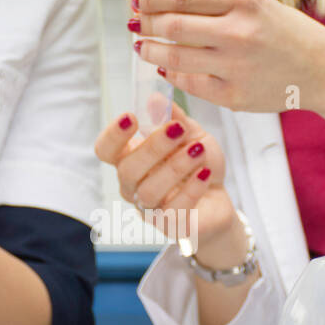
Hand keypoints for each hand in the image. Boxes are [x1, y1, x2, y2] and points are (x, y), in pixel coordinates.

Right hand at [95, 104, 246, 268]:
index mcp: (129, 159)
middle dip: (153, 147)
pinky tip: (206, 173)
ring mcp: (149, 209)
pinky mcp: (170, 226)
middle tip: (179, 129)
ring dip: (175, 167)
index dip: (113, 135)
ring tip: (198, 151)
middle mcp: (132, 186)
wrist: (219, 198)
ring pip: (149, 191)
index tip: (132, 117)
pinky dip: (191, 189)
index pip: (105, 150)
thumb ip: (175, 118)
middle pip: (127, 170)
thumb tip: (155, 98)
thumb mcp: (192, 134)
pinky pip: (174, 210)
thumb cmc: (198, 163)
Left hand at [131, 0, 324, 114]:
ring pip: (174, 58)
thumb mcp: (250, 2)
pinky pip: (189, 83)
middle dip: (146, 24)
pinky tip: (166, 64)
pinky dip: (172, 72)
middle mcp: (239, 33)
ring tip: (143, 46)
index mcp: (243, 0)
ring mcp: (236, 67)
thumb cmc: (281, 30)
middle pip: (172, 27)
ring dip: (150, 51)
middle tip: (136, 24)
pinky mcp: (234, 96)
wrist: (321, 69)